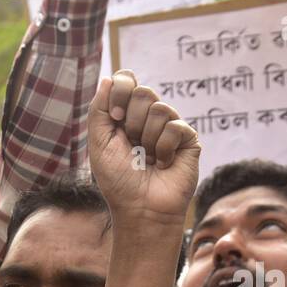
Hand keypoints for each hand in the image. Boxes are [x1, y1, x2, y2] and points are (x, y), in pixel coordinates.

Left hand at [88, 70, 199, 226]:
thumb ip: (98, 111)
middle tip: (132, 146)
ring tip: (146, 159)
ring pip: (159, 108)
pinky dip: (163, 149)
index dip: (120, 91)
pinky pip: (175, 127)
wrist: (140, 208)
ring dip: (146, 139)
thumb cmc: (118, 181)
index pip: (126, 81)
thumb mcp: (99, 144)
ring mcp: (169, 127)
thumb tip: (109, 78)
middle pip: (143, 92)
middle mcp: (148, 118)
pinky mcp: (188, 139)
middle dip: (132, 122)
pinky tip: (163, 164)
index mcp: (125, 116)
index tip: (114, 117)